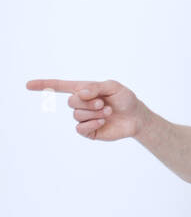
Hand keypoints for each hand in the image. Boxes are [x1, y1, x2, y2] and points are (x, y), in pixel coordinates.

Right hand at [26, 78, 145, 140]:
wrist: (136, 117)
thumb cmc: (125, 99)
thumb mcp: (113, 87)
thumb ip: (96, 87)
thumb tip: (80, 92)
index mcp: (84, 90)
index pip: (59, 87)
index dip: (44, 85)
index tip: (27, 85)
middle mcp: (81, 104)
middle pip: (71, 102)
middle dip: (87, 102)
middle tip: (103, 103)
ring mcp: (84, 118)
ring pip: (77, 115)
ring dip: (94, 113)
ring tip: (108, 112)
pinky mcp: (89, 131)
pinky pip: (80, 128)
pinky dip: (91, 123)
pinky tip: (102, 121)